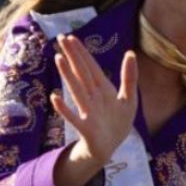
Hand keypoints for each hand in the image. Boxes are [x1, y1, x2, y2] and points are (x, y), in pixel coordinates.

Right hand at [50, 35, 137, 168]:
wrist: (109, 148)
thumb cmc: (117, 122)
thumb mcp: (129, 99)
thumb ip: (129, 77)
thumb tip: (130, 53)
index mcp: (103, 89)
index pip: (91, 67)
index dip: (82, 52)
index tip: (71, 37)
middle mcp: (92, 97)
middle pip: (81, 73)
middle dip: (72, 56)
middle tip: (60, 38)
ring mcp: (87, 111)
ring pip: (76, 90)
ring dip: (67, 75)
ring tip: (59, 58)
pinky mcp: (85, 128)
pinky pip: (73, 117)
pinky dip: (64, 108)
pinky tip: (55, 97)